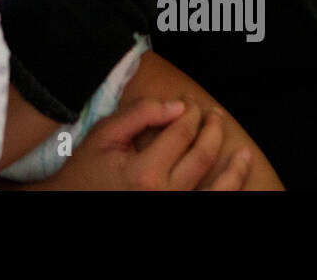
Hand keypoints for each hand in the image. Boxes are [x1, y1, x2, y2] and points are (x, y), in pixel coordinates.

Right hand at [31, 99, 251, 189]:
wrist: (73, 202)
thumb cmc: (86, 169)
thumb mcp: (105, 134)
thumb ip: (140, 114)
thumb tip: (176, 106)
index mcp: (144, 172)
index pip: (181, 134)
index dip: (190, 113)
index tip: (190, 101)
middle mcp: (163, 196)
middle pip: (202, 158)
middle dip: (212, 131)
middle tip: (215, 115)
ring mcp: (172, 209)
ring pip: (216, 191)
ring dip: (234, 170)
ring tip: (243, 152)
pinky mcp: (174, 215)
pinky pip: (208, 205)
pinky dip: (226, 194)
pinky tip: (236, 183)